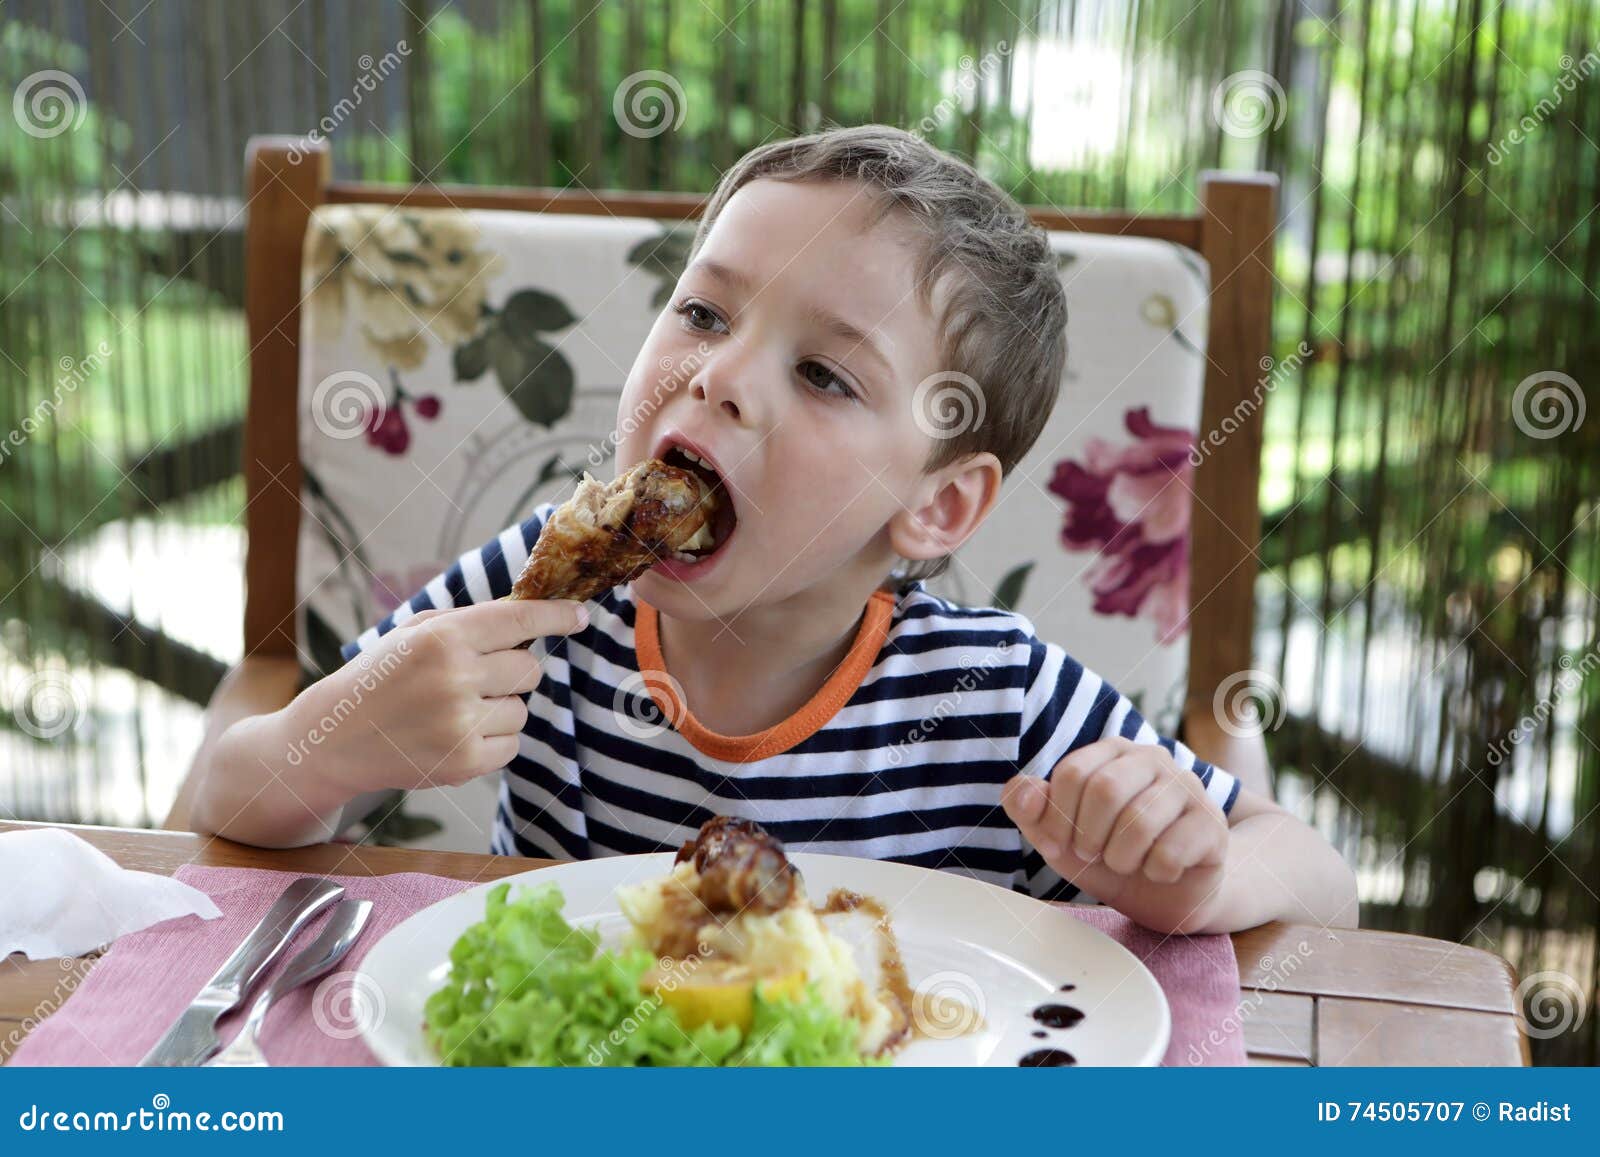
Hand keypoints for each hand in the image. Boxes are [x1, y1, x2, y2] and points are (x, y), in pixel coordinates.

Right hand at [289, 598, 587, 794]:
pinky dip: (493, 740)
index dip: (556, 616)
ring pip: (522, 710)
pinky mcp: (464, 762)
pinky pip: (512, 744)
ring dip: (499, 709)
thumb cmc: (380, 678)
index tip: (580, 616)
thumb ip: (469, 622)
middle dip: (512, 672)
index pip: (518, 620)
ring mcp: (459, 723)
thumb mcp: (413, 633)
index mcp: (442, 637)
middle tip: (476, 678)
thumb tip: (530, 618)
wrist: (333, 738)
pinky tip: (454, 736)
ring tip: (453, 711)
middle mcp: (454, 677)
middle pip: (529, 670)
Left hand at [1002, 737, 1227, 902]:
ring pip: (1139, 821)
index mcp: (1112, 751)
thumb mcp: (1060, 838)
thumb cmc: (1110, 856)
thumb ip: (1030, 810)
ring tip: (1125, 865)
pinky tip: (1161, 872)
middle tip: (1093, 856)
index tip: (1055, 845)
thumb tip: (1023, 790)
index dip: (1055, 817)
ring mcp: (1188, 787)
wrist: (1170, 894)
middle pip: (1105, 789)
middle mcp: (1153, 758)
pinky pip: (1171, 851)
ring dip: (1121, 859)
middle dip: (1088, 837)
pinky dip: (1155, 873)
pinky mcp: (1212, 823)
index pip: (1072, 773)